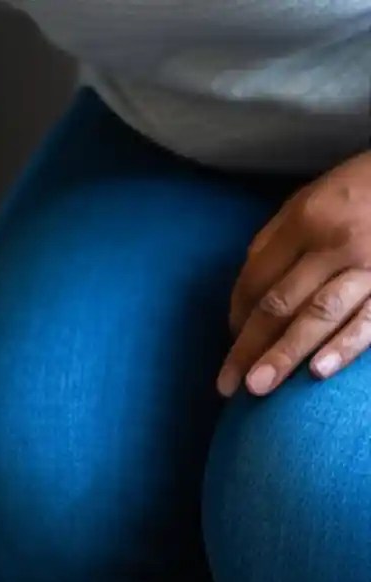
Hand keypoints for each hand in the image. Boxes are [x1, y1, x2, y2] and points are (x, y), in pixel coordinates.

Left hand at [218, 151, 370, 396]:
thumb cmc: (359, 191)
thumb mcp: (310, 199)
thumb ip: (275, 242)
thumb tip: (245, 294)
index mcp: (306, 221)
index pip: (257, 277)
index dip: (237, 313)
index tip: (229, 339)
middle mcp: (335, 244)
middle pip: (280, 302)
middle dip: (249, 346)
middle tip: (227, 384)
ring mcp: (370, 267)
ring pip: (319, 315)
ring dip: (286, 353)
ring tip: (258, 387)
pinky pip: (370, 321)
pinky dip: (344, 346)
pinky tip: (319, 372)